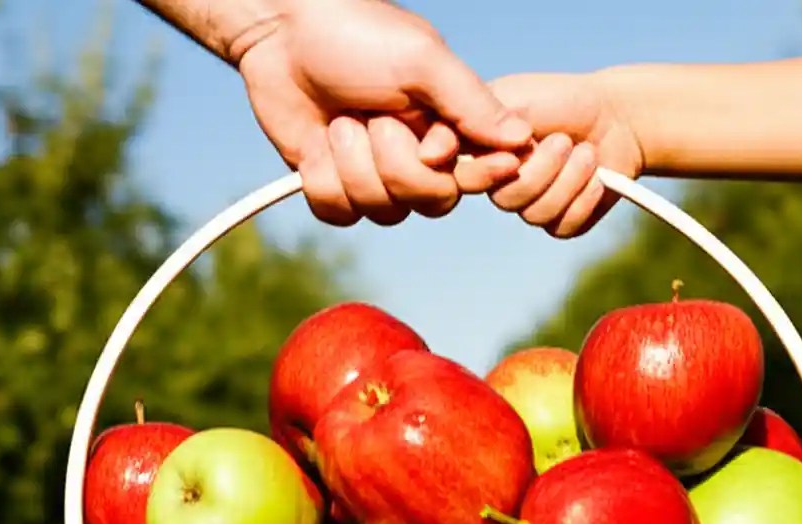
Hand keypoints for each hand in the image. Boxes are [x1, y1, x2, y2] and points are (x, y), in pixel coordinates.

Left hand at [236, 0, 531, 226]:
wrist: (279, 33)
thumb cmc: (356, 34)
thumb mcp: (422, 60)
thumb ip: (472, 102)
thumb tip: (522, 140)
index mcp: (450, 124)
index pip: (480, 174)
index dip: (465, 173)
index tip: (435, 146)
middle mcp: (419, 154)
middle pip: (432, 201)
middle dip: (396, 164)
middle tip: (373, 117)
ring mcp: (376, 173)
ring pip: (384, 211)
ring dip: (353, 164)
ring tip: (340, 120)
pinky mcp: (334, 184)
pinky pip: (340, 213)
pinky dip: (323, 179)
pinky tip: (317, 143)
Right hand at [438, 71, 643, 237]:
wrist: (615, 114)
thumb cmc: (560, 99)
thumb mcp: (511, 99)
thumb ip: (471, 122)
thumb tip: (428, 153)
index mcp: (480, 153)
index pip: (463, 179)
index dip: (488, 172)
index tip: (516, 152)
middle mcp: (499, 182)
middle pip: (505, 201)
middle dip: (541, 170)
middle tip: (564, 141)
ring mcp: (529, 204)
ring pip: (536, 214)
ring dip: (569, 180)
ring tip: (587, 152)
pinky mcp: (559, 220)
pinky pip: (562, 226)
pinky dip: (584, 199)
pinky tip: (598, 176)